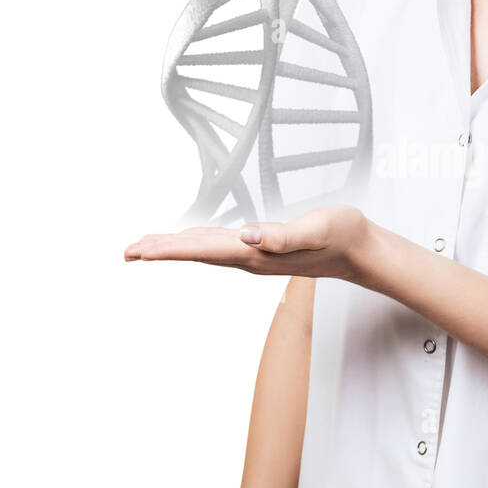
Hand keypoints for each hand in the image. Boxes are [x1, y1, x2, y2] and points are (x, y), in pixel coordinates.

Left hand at [123, 204, 372, 281]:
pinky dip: (196, 244)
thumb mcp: (317, 229)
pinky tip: (188, 241)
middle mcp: (251, 258)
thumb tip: (249, 236)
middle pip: (196, 254)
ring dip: (175, 248)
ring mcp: (255, 256)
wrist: (361, 251)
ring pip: (204, 251)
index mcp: (258, 254)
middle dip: (161, 251)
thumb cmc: (342, 236)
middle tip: (127, 250)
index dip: (170, 250)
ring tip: (146, 247)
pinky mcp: (262, 249)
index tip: (141, 251)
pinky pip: (219, 247)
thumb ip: (284, 235)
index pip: (204, 251)